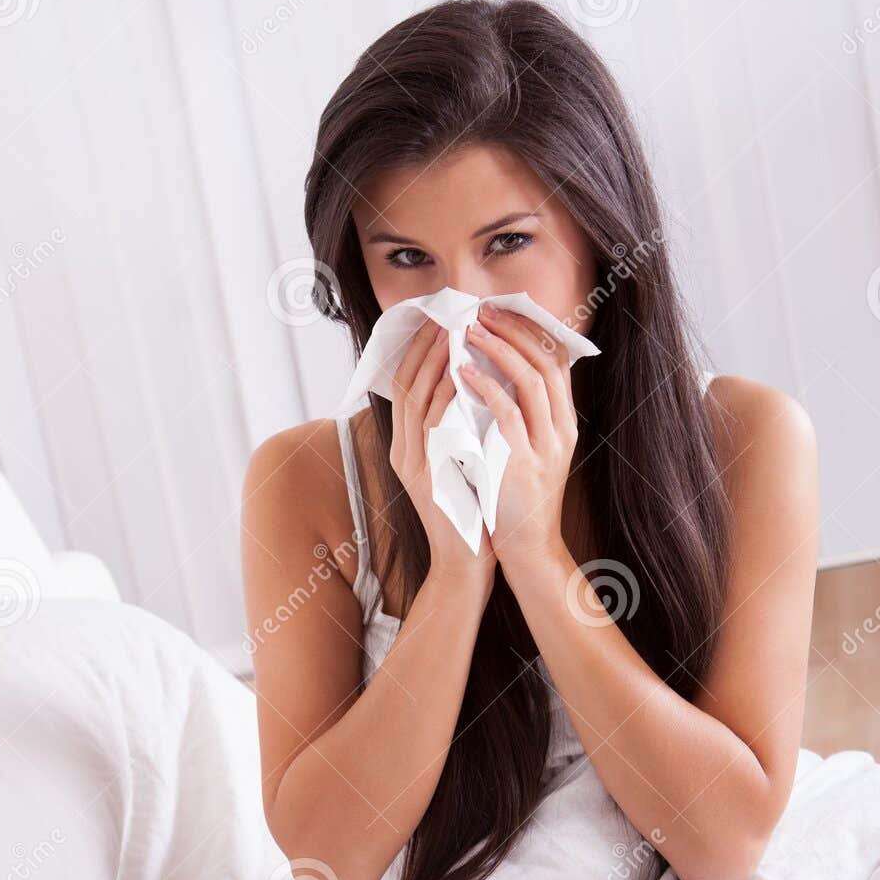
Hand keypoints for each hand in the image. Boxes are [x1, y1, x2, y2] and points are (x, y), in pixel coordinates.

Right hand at [390, 317, 496, 590]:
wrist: (464, 566)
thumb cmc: (471, 517)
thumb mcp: (462, 465)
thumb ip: (460, 432)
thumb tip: (476, 394)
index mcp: (409, 447)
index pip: (410, 386)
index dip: (423, 351)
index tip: (443, 321)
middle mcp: (403, 451)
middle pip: (406, 383)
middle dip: (425, 345)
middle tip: (447, 312)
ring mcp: (411, 462)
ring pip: (416, 397)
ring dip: (435, 360)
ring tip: (454, 330)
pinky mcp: (425, 475)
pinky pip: (432, 424)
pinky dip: (445, 394)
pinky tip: (461, 371)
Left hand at [459, 304, 578, 569]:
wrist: (526, 549)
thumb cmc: (517, 500)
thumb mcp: (528, 450)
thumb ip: (521, 417)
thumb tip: (496, 375)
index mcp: (564, 423)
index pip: (556, 360)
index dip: (530, 331)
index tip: (501, 312)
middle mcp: (561, 429)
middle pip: (545, 360)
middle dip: (513, 330)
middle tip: (481, 311)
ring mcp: (545, 445)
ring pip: (530, 379)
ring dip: (499, 348)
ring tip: (470, 330)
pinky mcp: (522, 463)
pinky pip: (506, 412)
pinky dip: (485, 386)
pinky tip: (463, 371)